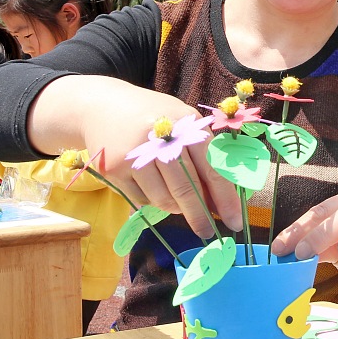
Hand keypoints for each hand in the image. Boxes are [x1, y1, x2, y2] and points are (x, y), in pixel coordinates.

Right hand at [32, 75, 241, 238]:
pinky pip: (142, 199)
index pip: (211, 168)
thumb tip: (219, 200)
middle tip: (208, 233)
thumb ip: (204, 155)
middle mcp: (160, 139)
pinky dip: (153, 201)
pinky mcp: (115, 169)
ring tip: (179, 203)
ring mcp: (135, 155)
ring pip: (164, 199)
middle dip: (200, 216)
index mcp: (185, 124)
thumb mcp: (183, 122)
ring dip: (176, 208)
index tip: (235, 221)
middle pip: (187, 189)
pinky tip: (154, 188)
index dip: (225, 198)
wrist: (102, 105)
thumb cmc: (155, 117)